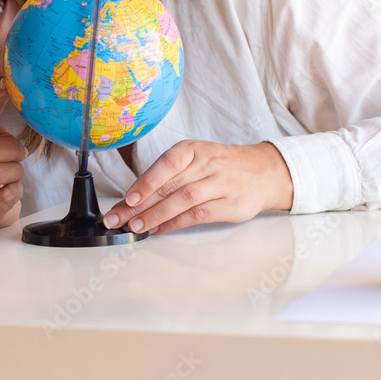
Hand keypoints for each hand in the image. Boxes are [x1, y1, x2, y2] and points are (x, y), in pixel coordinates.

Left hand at [103, 141, 292, 234]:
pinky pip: (197, 216)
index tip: (128, 198)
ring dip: (156, 216)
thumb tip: (131, 198)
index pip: (166, 164)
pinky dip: (175, 224)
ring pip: (182, 201)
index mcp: (193, 149)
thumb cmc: (220, 166)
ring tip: (136, 227)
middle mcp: (207, 164)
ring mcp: (220, 184)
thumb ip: (167, 175)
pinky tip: (159, 230)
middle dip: (140, 205)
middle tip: (118, 218)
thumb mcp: (195, 159)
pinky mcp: (229, 205)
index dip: (146, 182)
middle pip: (169, 186)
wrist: (263, 172)